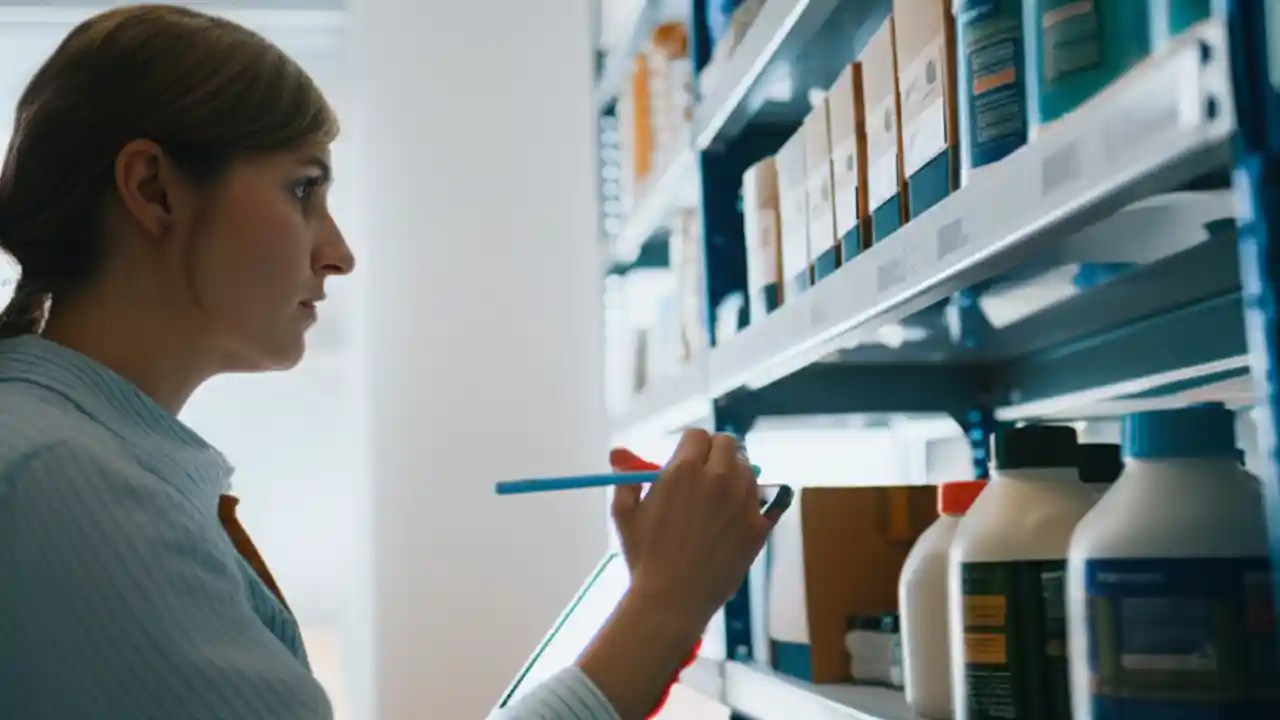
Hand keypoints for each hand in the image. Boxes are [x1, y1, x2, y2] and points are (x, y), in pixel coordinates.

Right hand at [610, 429, 792, 627]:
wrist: (673, 599)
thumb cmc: (644, 556)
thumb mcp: (625, 513)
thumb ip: (627, 478)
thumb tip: (620, 456)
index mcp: (685, 469)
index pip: (698, 435)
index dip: (691, 445)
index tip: (687, 459)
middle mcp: (719, 478)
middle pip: (729, 444)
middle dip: (716, 453)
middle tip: (707, 471)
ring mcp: (743, 501)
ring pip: (748, 470)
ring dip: (735, 476)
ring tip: (720, 498)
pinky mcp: (758, 525)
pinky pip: (764, 501)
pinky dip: (753, 504)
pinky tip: (739, 516)